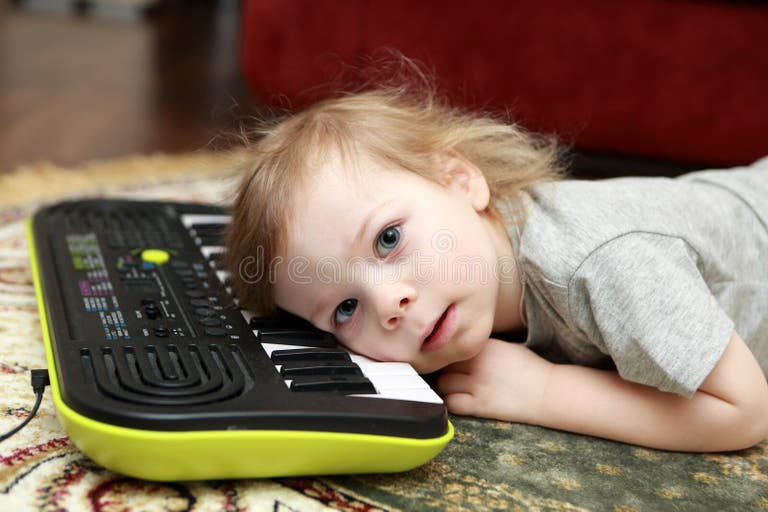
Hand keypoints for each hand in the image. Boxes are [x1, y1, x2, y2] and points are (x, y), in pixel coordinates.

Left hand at [436, 338, 552, 423]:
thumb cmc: (528, 368)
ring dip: (446, 386)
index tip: (449, 360)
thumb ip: (480, 348)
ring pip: (443, 384)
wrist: (547, 392)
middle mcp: (477, 362)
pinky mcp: (480, 404)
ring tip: (455, 389)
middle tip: (451, 375)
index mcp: (483, 345)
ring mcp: (477, 384)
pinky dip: (451, 403)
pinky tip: (459, 401)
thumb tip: (458, 349)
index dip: (448, 354)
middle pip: (443, 364)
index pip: (451, 346)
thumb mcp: (503, 346)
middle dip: (444, 369)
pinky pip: (451, 403)